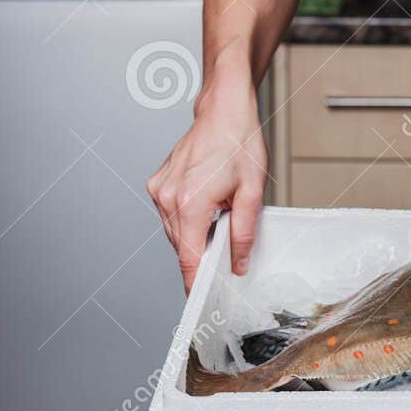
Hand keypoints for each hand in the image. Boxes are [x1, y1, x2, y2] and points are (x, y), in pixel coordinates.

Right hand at [147, 63, 267, 291]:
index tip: (199, 300)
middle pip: (182, 247)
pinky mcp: (157, 184)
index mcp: (190, 203)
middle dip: (202, 257)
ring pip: (175, 232)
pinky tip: (206, 205)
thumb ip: (244, 232)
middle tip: (225, 258)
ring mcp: (159, 190)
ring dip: (195, 235)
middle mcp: (167, 198)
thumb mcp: (253, 192)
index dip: (195, 283)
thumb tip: (237, 262)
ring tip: (219, 217)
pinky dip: (188, 219)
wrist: (222, 110)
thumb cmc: (238, 142)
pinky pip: (171, 215)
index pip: (189, 258)